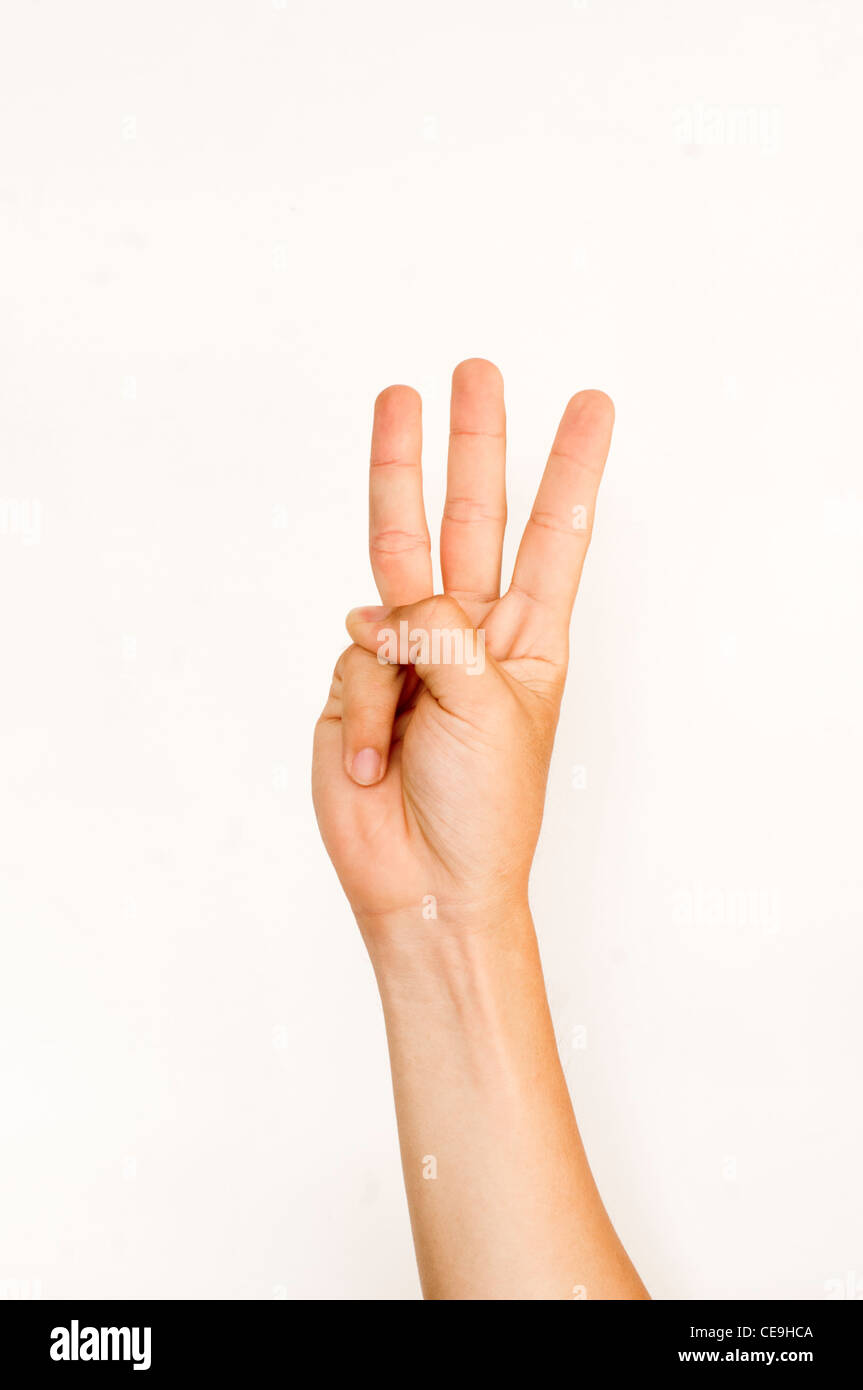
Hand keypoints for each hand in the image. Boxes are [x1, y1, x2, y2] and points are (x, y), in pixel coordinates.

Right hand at [312, 359, 613, 942]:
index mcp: (528, 640)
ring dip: (397, 471)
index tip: (590, 407)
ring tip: (397, 399)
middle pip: (469, 519)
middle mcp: (469, 634)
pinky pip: (355, 653)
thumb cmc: (484, 810)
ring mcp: (410, 654)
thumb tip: (388, 601)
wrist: (423, 881)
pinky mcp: (357, 680)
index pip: (553, 536)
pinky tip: (373, 752)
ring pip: (395, 551)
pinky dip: (362, 701)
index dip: (570, 470)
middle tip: (474, 373)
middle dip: (474, 445)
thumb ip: (444, 631)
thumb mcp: (490, 707)